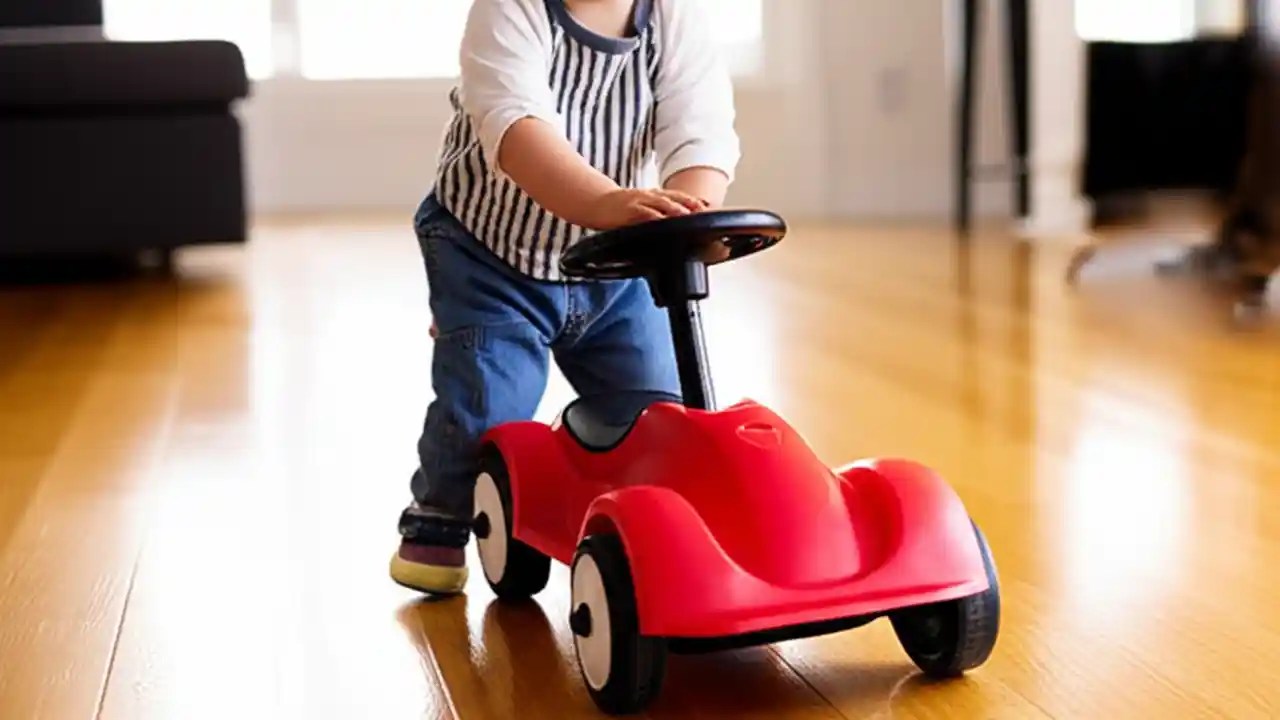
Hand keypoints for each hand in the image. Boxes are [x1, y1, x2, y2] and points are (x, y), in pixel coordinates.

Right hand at [585, 188, 707, 229]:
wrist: (596, 203)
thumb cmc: (621, 209)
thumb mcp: (643, 206)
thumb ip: (659, 212)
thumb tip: (678, 222)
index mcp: (655, 195)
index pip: (679, 196)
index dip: (694, 201)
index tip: (709, 208)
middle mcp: (650, 196)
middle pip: (674, 198)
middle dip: (690, 205)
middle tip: (704, 212)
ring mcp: (639, 202)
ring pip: (661, 203)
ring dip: (675, 209)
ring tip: (687, 215)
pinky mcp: (628, 211)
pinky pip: (643, 213)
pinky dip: (653, 217)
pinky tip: (661, 222)